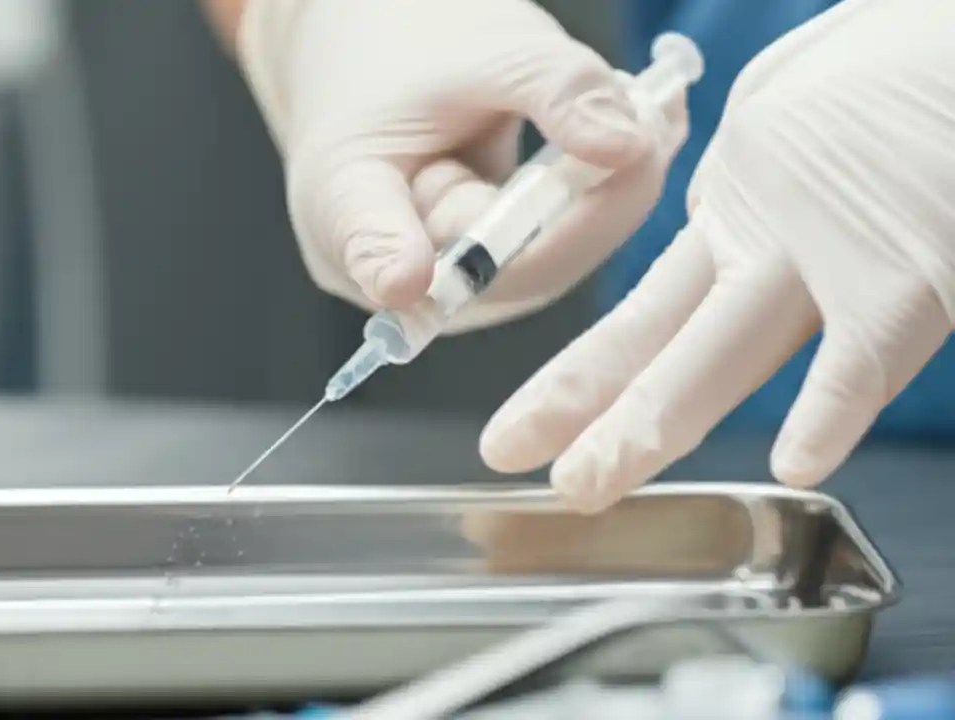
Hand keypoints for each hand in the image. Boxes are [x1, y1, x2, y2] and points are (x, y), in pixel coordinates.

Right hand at [238, 0, 684, 329]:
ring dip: (604, 193)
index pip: (363, 238)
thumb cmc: (419, 52)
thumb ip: (553, 89)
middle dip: (586, 200)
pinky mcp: (491, 279)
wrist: (398, 69)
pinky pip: (556, 249)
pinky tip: (628, 145)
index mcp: (346, 195)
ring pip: (540, 258)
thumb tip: (632, 148)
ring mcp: (445, 281)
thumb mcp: (486, 48)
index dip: (384, 260)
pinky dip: (600, 196)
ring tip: (645, 112)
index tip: (403, 279)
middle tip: (653, 118)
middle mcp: (392, 263)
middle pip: (490, 262)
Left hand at [480, 0, 954, 511]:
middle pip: (658, 344)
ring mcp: (823, 254)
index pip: (639, 318)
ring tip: (588, 481)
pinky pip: (866, 351)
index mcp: (736, 217)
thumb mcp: (783, 129)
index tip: (521, 434)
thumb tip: (722, 241)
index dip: (575, 382)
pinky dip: (832, 407)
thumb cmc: (889, 78)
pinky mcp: (905, 267)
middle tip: (518, 462)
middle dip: (586, 414)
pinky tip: (796, 461)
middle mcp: (762, 240)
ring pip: (724, 351)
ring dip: (652, 423)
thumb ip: (747, 201)